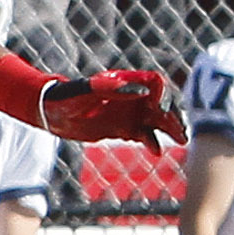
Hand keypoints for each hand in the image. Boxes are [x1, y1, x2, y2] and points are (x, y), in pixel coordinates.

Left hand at [39, 69, 186, 148]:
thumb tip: (143, 91)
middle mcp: (131, 97)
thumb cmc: (66, 98)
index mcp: (125, 83)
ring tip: (183, 140)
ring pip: (158, 120)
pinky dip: (152, 142)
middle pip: (162, 103)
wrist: (50, 114)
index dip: (162, 94)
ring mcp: (129, 113)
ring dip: (171, 129)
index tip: (158, 109)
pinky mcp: (123, 129)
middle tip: (181, 131)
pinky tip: (156, 151)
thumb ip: (111, 90)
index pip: (155, 83)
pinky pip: (144, 135)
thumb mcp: (85, 92)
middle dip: (173, 115)